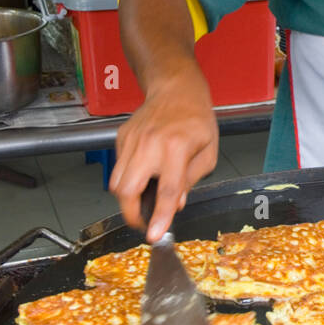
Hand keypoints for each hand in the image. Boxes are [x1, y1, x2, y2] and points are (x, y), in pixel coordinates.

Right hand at [110, 65, 218, 239]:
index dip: (160, 217)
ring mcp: (132, 140)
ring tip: (145, 199)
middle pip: (127, 189)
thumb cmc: (196, 119)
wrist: (176, 89)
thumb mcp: (207, 153)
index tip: (154, 235)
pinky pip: (118, 167)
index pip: (167, 190)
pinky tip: (144, 173)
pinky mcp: (121, 138)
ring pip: (116, 182)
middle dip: (132, 213)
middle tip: (144, 221)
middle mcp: (150, 144)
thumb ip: (191, 181)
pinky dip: (128, 177)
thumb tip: (175, 205)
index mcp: (177, 148)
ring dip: (128, 198)